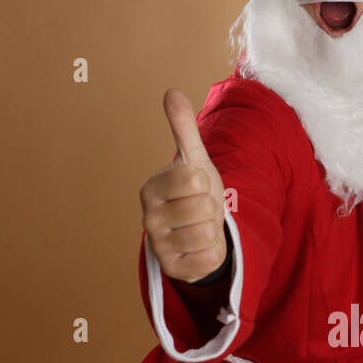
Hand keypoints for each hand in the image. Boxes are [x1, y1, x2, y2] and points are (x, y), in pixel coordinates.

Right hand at [139, 88, 227, 282]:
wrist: (199, 230)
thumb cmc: (195, 192)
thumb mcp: (194, 160)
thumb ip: (183, 128)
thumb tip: (171, 91)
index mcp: (150, 189)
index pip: (193, 179)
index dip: (204, 183)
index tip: (196, 188)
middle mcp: (148, 219)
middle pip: (203, 208)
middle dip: (211, 208)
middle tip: (201, 210)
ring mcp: (159, 247)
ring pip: (207, 233)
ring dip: (213, 229)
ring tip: (201, 226)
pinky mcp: (174, 270)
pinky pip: (211, 258)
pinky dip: (214, 252)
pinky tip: (201, 247)